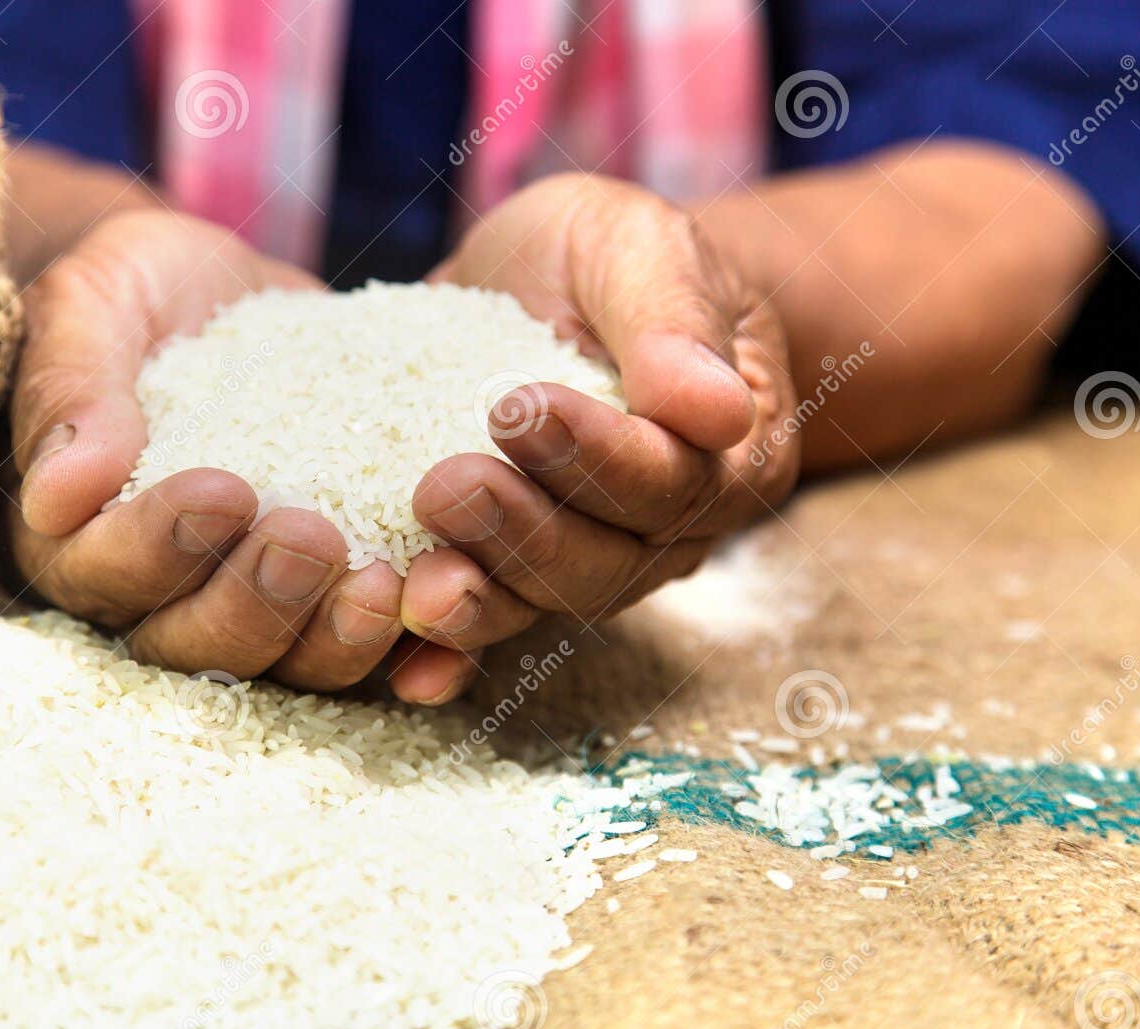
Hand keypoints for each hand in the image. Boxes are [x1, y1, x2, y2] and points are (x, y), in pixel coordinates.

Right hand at [7, 210, 408, 689]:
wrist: (229, 289)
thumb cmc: (139, 292)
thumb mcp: (93, 307)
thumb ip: (72, 390)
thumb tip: (59, 498)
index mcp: (80, 538)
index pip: (105, 570)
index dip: (159, 545)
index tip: (221, 490)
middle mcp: (163, 596)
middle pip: (196, 644)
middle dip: (255, 601)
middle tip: (311, 537)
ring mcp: (255, 604)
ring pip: (287, 663)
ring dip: (333, 636)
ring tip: (386, 582)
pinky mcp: (336, 596)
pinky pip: (371, 645)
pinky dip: (410, 641)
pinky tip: (446, 602)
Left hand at [396, 174, 799, 674]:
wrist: (553, 282)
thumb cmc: (611, 257)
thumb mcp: (641, 247)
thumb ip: (675, 321)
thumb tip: (716, 410)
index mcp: (729, 452)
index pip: (670, 476)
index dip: (596, 456)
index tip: (517, 407)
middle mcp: (668, 529)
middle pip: (606, 561)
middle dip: (523, 533)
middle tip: (446, 487)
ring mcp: (591, 560)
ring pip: (544, 601)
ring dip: (482, 598)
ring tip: (419, 583)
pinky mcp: (514, 572)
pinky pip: (490, 626)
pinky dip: (451, 656)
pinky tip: (410, 670)